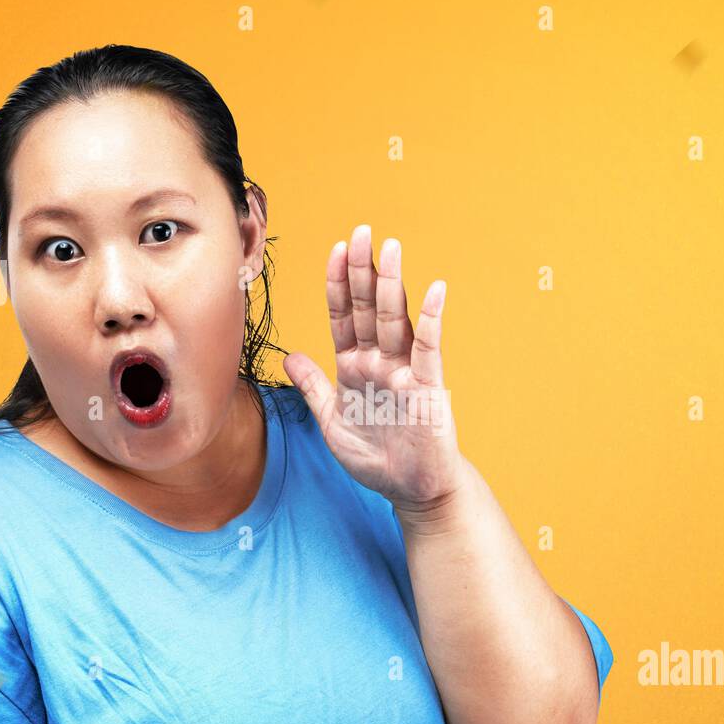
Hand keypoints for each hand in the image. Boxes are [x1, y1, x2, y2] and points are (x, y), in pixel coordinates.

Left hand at [283, 224, 465, 514]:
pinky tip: (434, 290)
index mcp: (353, 368)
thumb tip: (290, 357)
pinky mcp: (427, 386)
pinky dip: (431, 318)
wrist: (412, 490)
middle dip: (362, 270)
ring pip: (394, 319)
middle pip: (368, 307)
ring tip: (389, 247)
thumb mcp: (332, 424)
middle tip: (361, 232)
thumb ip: (314, 388)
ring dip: (391, 283)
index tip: (336, 250)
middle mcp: (379, 362)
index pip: (342, 316)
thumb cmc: (376, 461)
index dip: (337, 284)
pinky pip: (428, 347)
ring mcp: (404, 370)